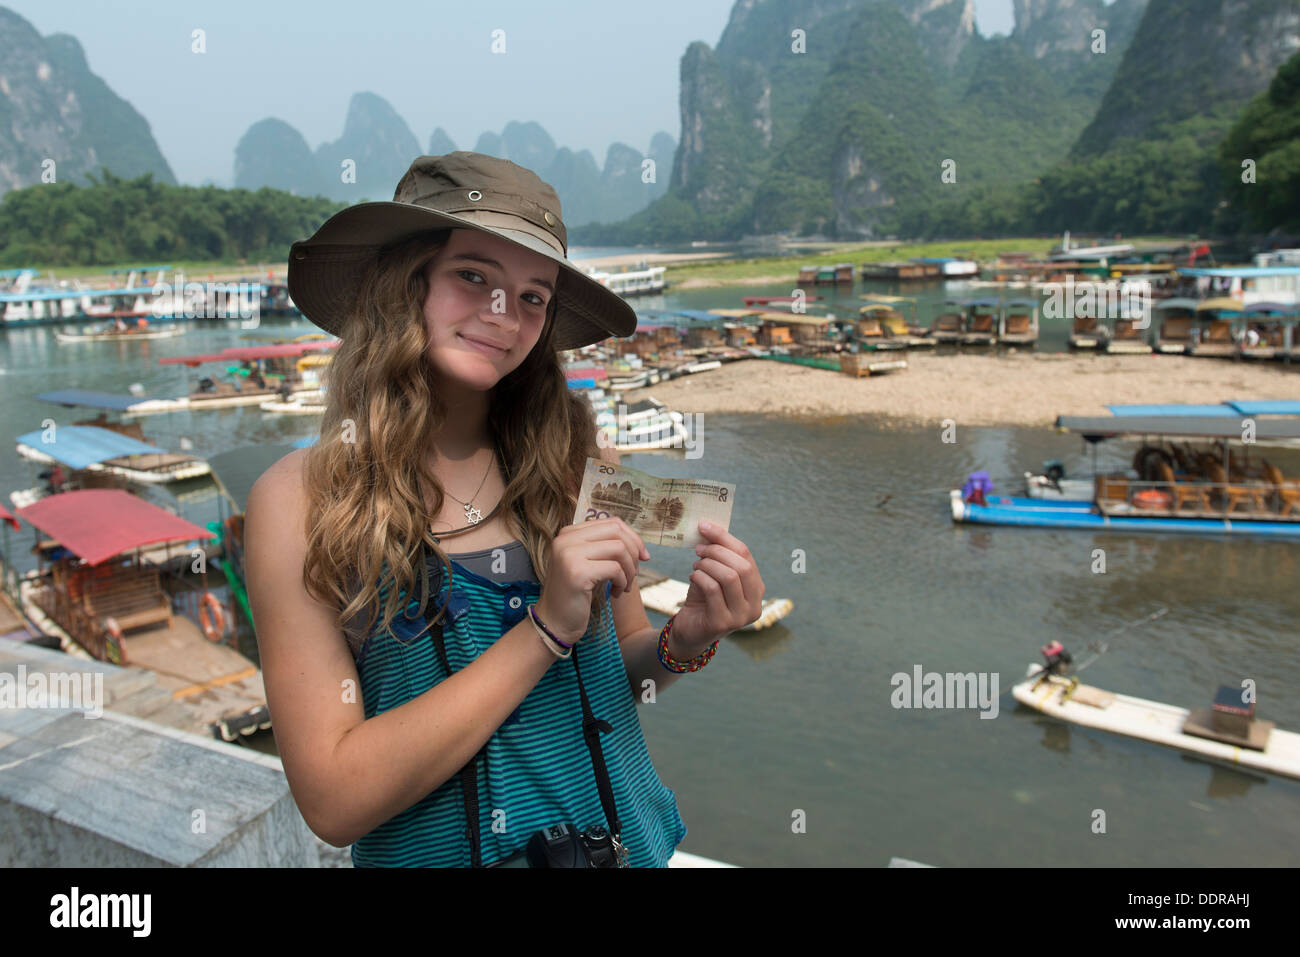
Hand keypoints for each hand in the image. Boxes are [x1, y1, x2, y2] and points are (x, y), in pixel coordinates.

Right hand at [536, 517, 648, 642]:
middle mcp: (566, 539)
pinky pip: (615, 569)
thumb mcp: (588, 564)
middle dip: (634, 551)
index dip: (633, 538)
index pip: (611, 522)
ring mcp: (569, 554)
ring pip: (619, 548)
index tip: (643, 557)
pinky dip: (622, 582)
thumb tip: (638, 543)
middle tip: (635, 573)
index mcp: (568, 533)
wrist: (553, 623)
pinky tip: (615, 593)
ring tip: (624, 586)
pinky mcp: (577, 572)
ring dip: (629, 570)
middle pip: (616, 531)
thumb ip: (604, 547)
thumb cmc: (575, 595)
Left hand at [672, 521, 763, 653]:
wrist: (690, 631)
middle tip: (698, 549)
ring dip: (707, 565)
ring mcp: (740, 617)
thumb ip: (718, 555)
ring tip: (695, 564)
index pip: (747, 556)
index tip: (705, 526)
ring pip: (729, 577)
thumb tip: (709, 527)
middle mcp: (754, 605)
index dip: (725, 538)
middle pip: (741, 566)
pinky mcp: (722, 623)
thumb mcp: (714, 575)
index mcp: (757, 590)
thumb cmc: (704, 599)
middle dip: (716, 552)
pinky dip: (700, 577)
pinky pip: (712, 590)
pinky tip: (693, 576)